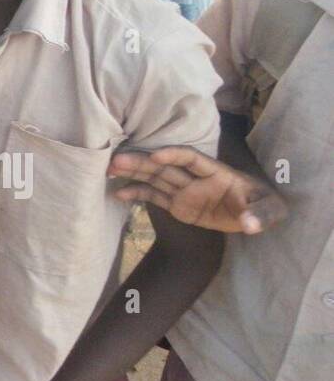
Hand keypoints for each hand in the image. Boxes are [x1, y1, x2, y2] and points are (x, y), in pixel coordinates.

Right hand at [108, 146, 288, 233]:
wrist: (255, 216)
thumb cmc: (264, 205)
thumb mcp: (271, 209)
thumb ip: (261, 215)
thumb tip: (250, 225)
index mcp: (216, 173)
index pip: (192, 159)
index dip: (174, 154)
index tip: (156, 157)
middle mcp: (196, 179)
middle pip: (165, 167)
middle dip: (142, 162)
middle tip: (116, 159)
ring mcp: (185, 191)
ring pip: (155, 178)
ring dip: (133, 173)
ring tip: (109, 169)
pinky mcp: (179, 206)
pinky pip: (155, 197)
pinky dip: (137, 194)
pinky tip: (118, 194)